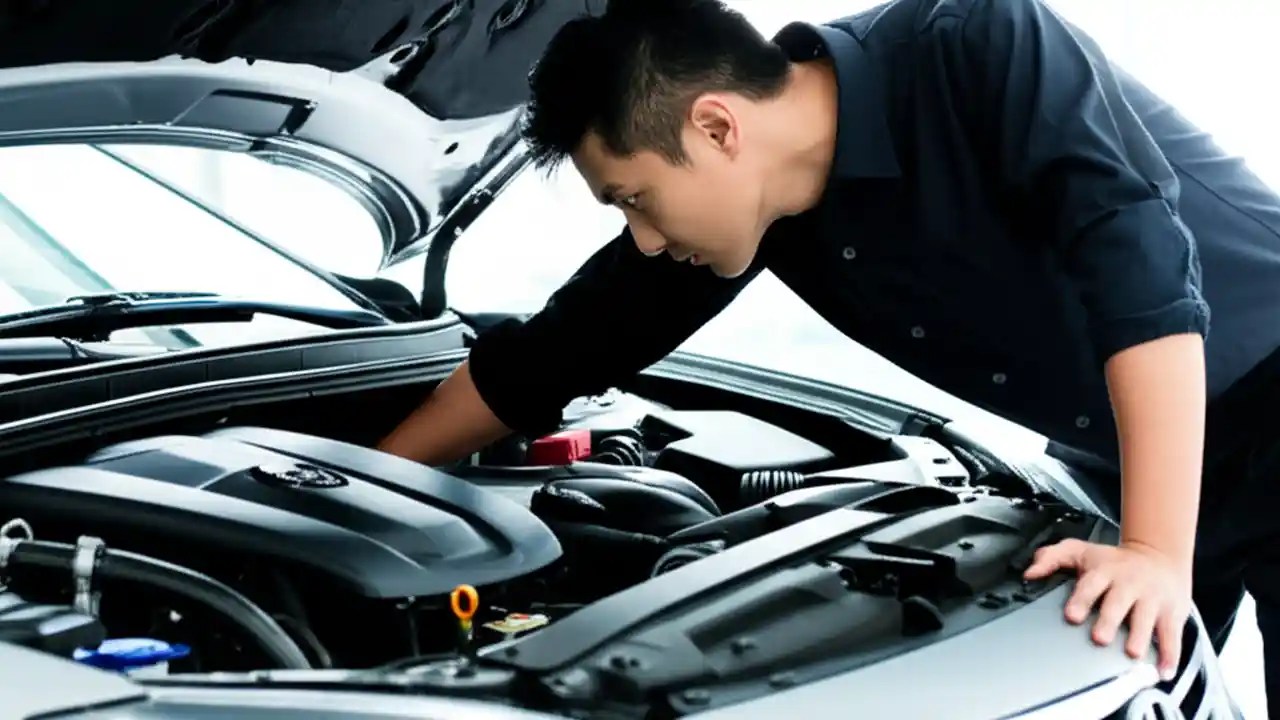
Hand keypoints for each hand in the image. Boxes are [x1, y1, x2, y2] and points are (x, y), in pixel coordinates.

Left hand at [1024, 538, 1190, 679]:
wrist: (1159, 555)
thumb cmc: (1113, 561)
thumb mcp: (1080, 552)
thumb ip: (1051, 558)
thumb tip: (1029, 573)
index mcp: (1105, 571)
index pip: (1091, 584)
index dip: (1081, 599)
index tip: (1072, 615)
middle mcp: (1129, 584)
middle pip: (1118, 603)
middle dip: (1109, 620)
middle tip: (1099, 638)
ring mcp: (1152, 599)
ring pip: (1146, 619)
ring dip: (1140, 638)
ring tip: (1132, 654)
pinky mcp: (1172, 613)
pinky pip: (1172, 635)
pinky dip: (1170, 654)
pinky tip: (1163, 670)